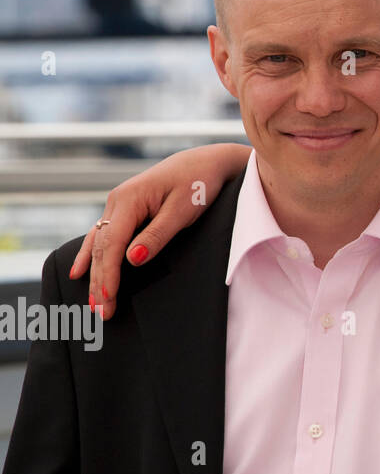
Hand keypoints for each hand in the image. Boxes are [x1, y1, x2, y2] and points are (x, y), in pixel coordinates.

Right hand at [69, 143, 250, 320]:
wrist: (206, 161)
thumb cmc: (198, 183)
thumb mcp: (182, 210)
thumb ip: (157, 235)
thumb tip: (132, 259)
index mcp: (129, 199)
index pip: (112, 244)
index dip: (108, 274)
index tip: (108, 299)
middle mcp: (117, 201)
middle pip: (101, 248)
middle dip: (100, 282)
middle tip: (101, 312)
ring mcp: (118, 204)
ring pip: (99, 244)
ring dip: (95, 274)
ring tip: (93, 302)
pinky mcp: (125, 209)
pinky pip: (102, 236)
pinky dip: (91, 256)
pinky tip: (79, 272)